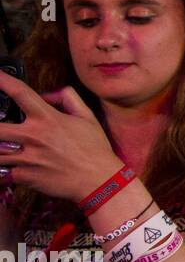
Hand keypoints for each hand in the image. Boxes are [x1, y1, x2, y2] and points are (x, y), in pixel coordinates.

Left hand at [0, 75, 123, 201]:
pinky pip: (2, 172)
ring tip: (4, 147)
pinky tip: (7, 169)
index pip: (20, 93)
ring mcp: (27, 157)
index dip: (3, 81)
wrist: (99, 180)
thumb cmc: (94, 149)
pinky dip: (3, 170)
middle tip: (1, 131)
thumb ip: (69, 99)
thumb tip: (49, 94)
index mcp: (47, 118)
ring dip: (0, 149)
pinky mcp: (24, 176)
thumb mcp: (88, 117)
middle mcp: (33, 136)